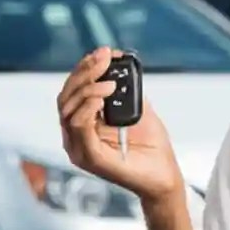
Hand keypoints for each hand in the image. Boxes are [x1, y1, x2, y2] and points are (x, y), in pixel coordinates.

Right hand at [57, 46, 182, 203]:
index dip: (83, 68)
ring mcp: (80, 148)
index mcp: (84, 123)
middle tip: (104, 60)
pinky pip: (79, 128)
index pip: (72, 91)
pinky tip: (100, 99)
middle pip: (66, 98)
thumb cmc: (150, 147)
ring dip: (87, 90)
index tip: (102, 53)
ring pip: (68, 111)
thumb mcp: (137, 108)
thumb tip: (118, 60)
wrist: (164, 176)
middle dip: (83, 74)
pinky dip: (87, 109)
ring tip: (109, 84)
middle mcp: (76, 136)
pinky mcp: (90, 158)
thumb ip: (125, 88)